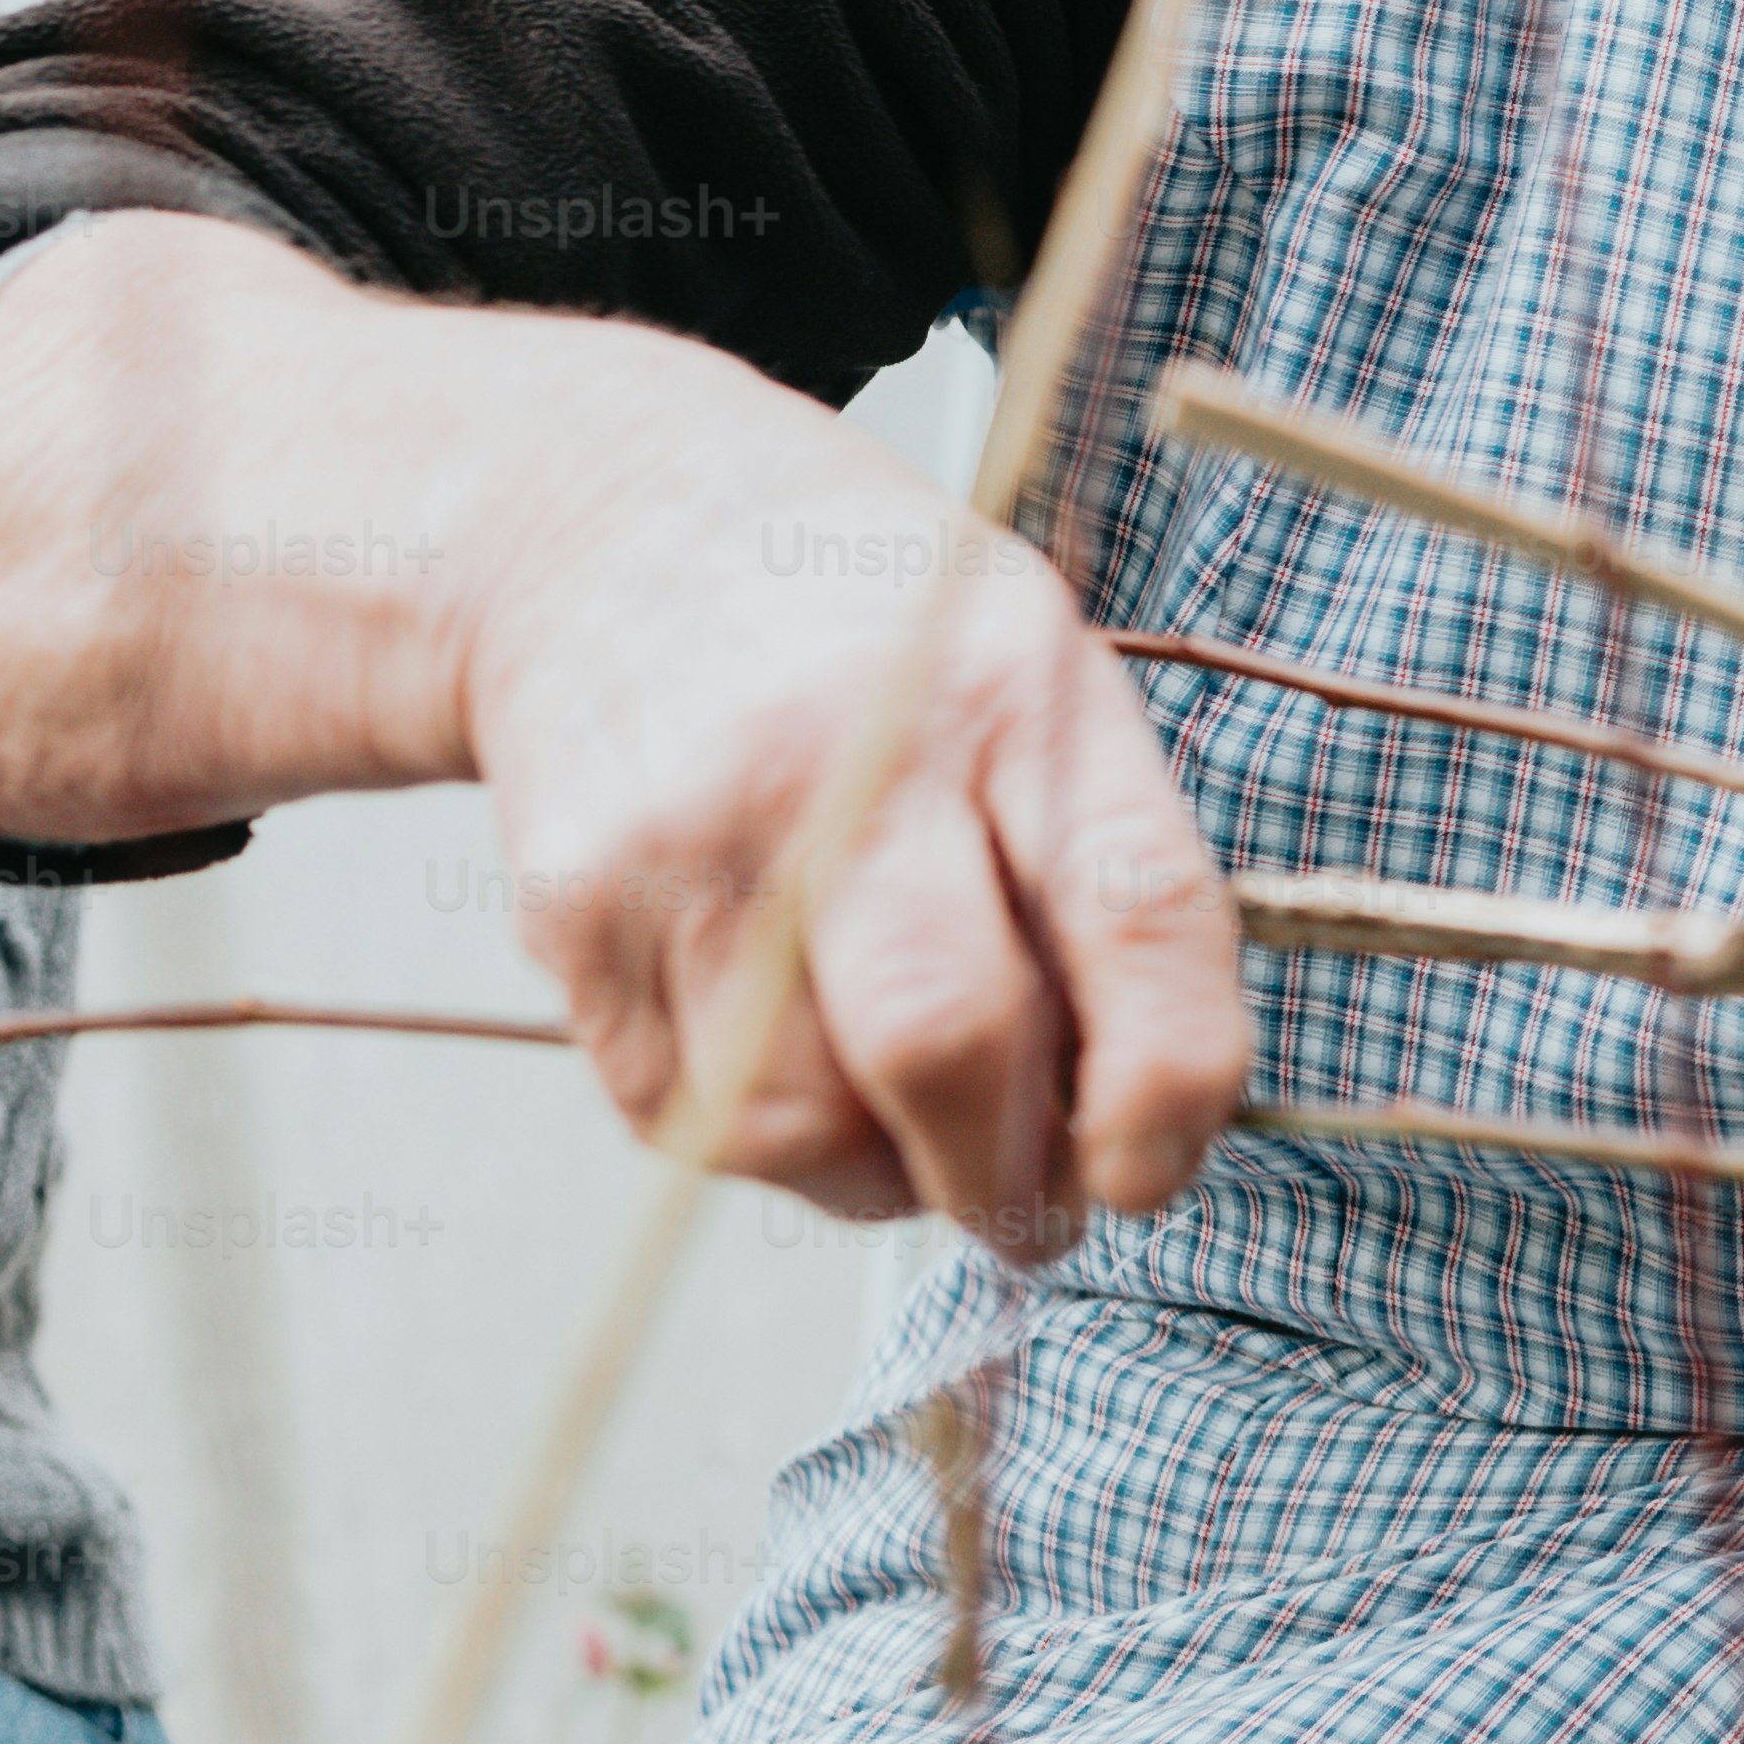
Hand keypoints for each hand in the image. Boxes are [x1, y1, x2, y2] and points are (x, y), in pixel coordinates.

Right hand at [0, 215, 1243, 1252]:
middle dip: (1004, 1179)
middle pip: (944, 1040)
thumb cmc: (882, 636)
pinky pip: (690, 1115)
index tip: (1157, 1174)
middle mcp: (853, 761)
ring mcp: (694, 839)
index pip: (1136, 914)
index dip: (1168, 1084)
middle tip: (1035, 1217)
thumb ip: (1105, 881)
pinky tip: (796, 1062)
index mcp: (1023, 691)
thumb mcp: (1045, 678)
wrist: (603, 527)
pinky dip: (767, 1141)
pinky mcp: (574, 910)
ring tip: (908, 1121)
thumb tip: (1140, 1129)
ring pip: (801, 1120)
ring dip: (880, 1178)